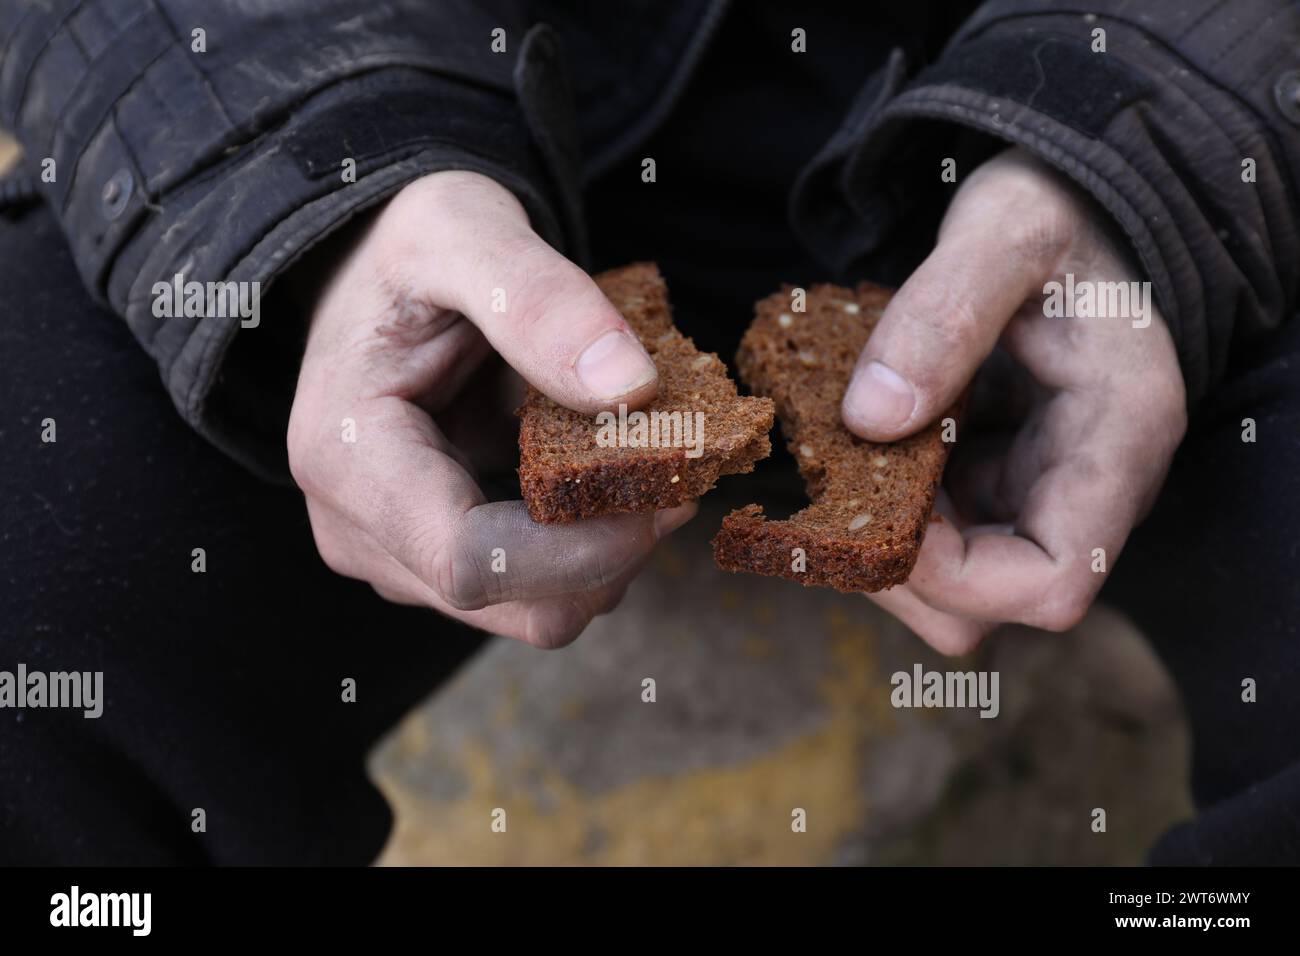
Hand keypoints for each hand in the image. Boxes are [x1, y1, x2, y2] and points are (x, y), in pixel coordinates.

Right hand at [287, 170, 694, 647]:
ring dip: (607, 552)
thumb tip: (631, 390)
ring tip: (644, 465)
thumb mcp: (463, 229)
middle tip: (680, 477)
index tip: (671, 495)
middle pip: (514, 602)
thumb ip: (540, 300)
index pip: (472, 563)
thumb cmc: (406, 244)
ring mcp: (396, 555)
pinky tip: (610, 478)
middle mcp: (358, 530)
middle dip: (613, 554)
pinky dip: (588, 544)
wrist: (373, 268)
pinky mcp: (435, 557)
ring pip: (532, 607)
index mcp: (347, 458)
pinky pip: (533, 584)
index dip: (585, 550)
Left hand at [840, 148, 1186, 654]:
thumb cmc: (1059, 207)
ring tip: (838, 466)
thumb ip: (943, 315)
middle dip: (903, 568)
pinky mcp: (1005, 472)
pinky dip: (890, 505)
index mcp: (1119, 438)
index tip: (873, 518)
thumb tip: (871, 418)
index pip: (1051, 581)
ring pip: (960, 575)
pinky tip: (857, 448)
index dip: (954, 577)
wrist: (1076, 201)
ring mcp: (1045, 484)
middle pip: (993, 601)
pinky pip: (944, 526)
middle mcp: (1092, 483)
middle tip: (831, 499)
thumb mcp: (1006, 231)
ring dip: (889, 539)